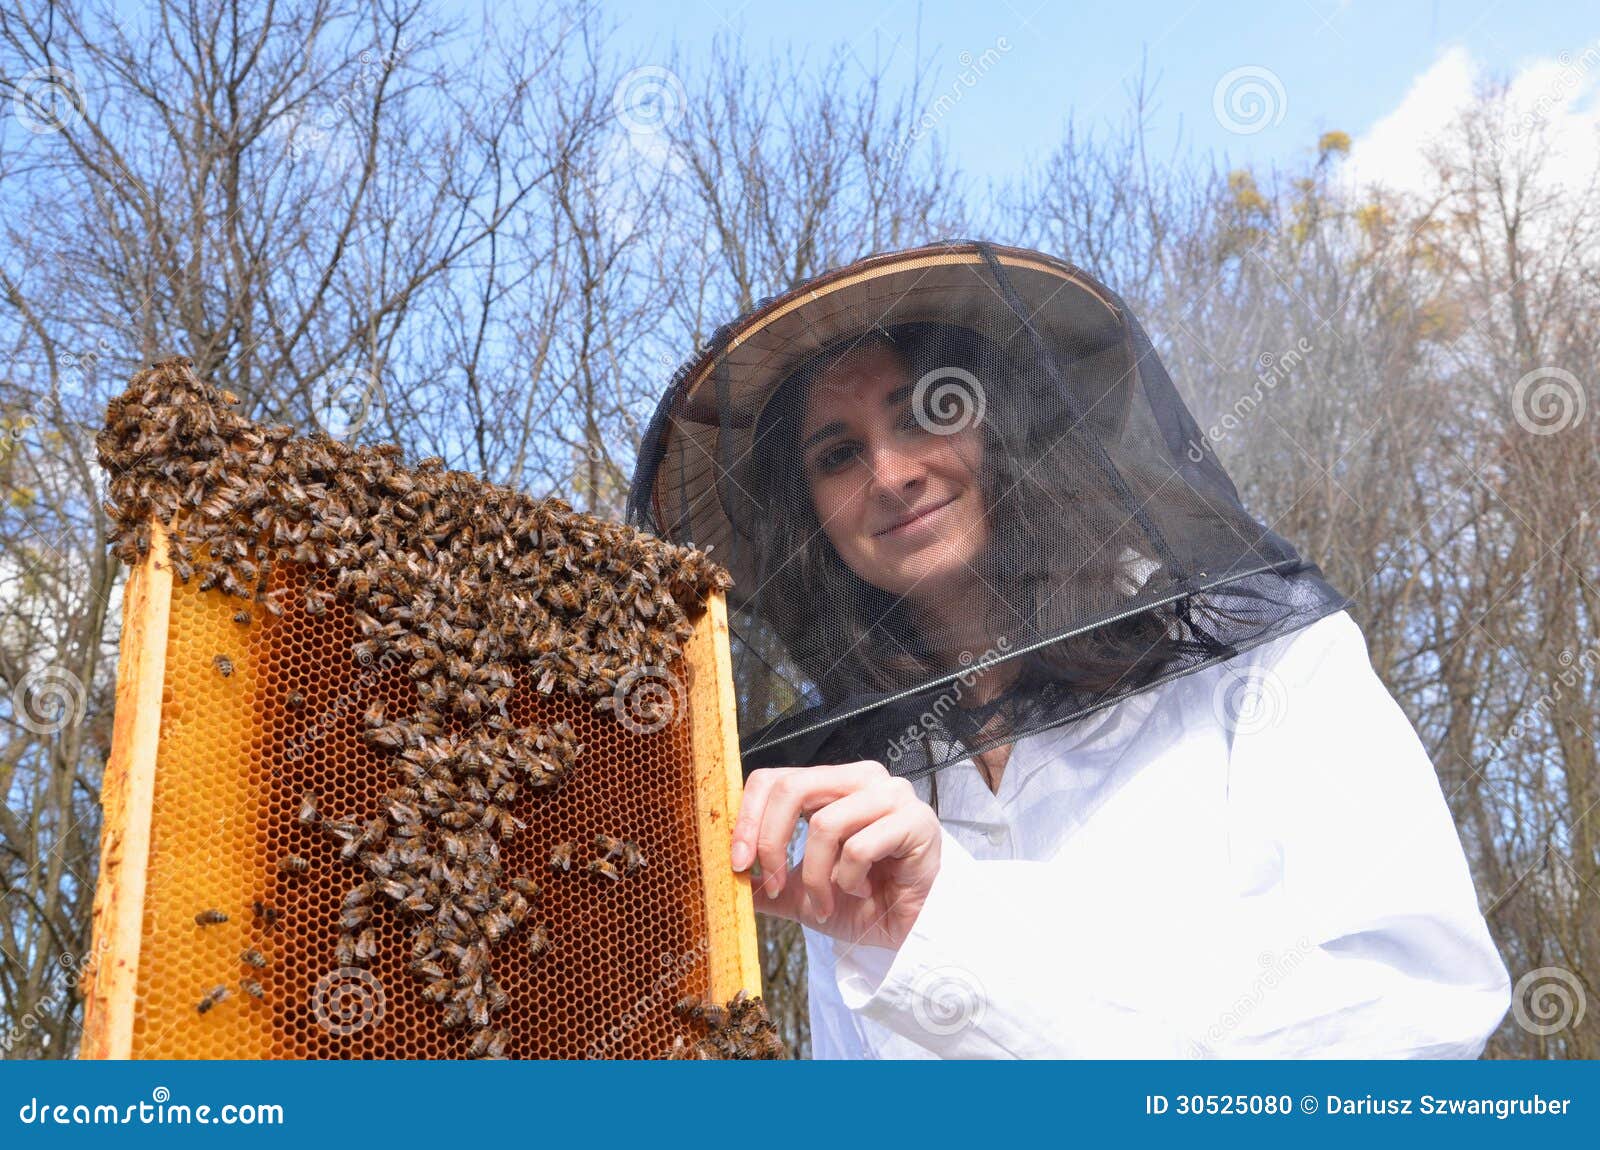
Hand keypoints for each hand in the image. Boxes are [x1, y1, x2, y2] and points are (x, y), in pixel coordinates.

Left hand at [731, 760, 941, 949]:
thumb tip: (723, 878)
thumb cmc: (861, 902)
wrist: (910, 930)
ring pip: (824, 823)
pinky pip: (860, 846)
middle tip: (773, 885)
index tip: (738, 864)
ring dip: (817, 876)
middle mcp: (861, 778)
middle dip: (770, 842)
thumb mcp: (800, 893)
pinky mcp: (916, 820)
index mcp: (831, 784)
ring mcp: (892, 794)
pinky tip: (864, 891)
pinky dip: (850, 880)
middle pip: (792, 789)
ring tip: (827, 901)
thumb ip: (765, 881)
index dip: (747, 819)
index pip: (774, 779)